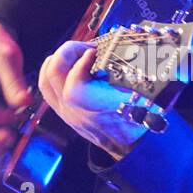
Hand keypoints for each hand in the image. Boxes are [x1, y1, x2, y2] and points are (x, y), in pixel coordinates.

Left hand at [37, 40, 148, 159]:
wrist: (128, 145)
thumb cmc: (140, 118)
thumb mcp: (146, 97)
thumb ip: (138, 75)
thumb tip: (133, 48)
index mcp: (99, 111)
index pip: (74, 88)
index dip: (82, 63)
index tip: (96, 51)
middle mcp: (77, 112)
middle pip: (54, 76)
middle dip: (68, 52)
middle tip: (87, 47)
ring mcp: (66, 112)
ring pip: (45, 79)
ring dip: (58, 59)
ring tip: (78, 53)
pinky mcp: (62, 112)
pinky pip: (46, 87)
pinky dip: (53, 70)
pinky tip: (70, 64)